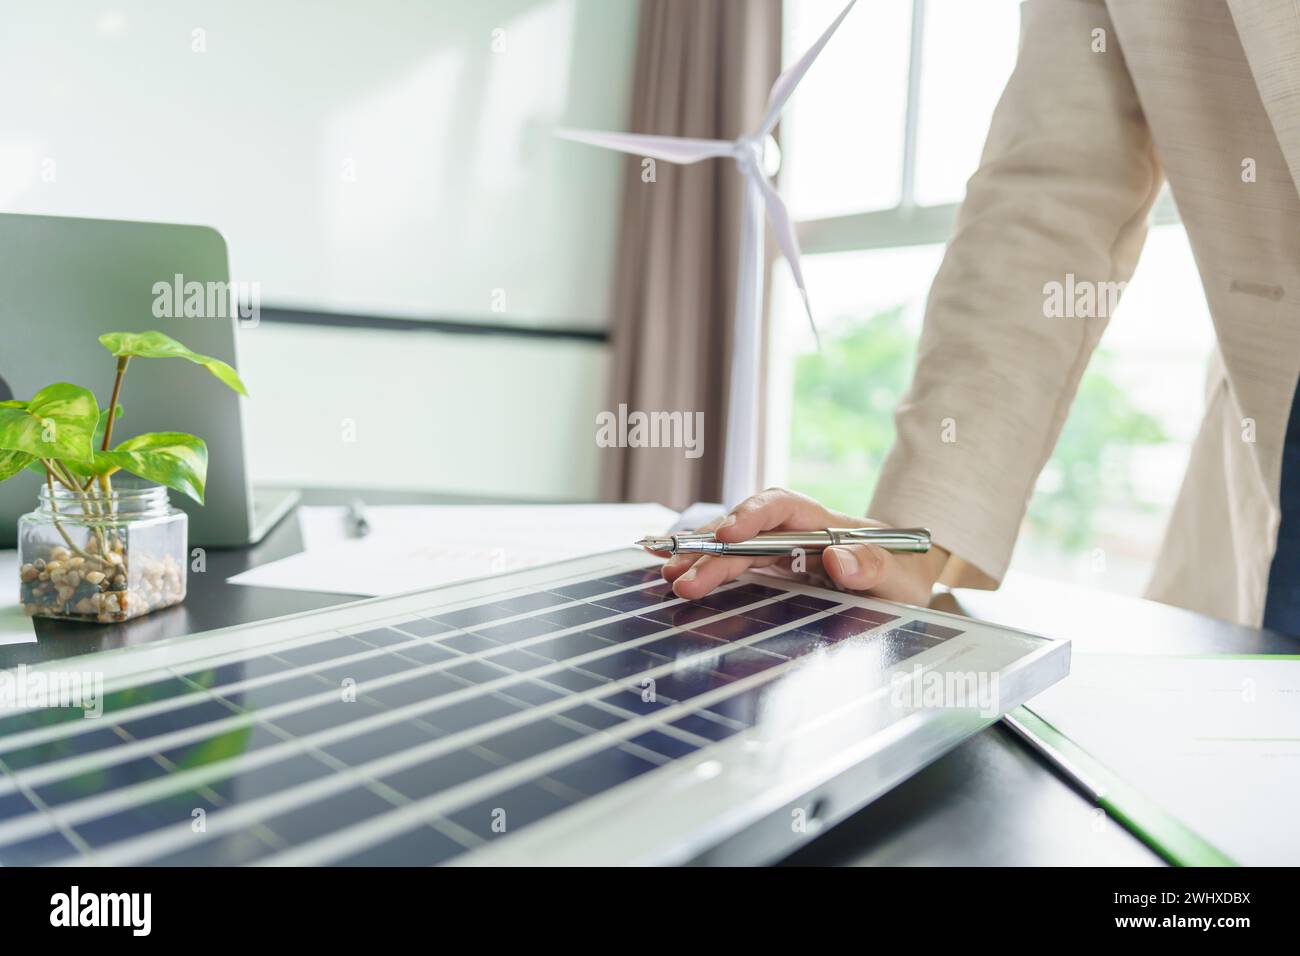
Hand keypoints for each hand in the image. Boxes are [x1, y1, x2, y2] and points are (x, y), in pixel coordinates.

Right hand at [653, 488, 947, 604]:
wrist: (904, 581)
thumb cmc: (903, 573)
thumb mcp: (902, 576)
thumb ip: (874, 566)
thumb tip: (838, 556)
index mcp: (823, 522)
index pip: (781, 508)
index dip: (752, 517)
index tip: (730, 535)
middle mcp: (792, 530)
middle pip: (744, 531)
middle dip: (711, 552)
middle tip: (682, 578)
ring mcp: (777, 550)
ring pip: (730, 547)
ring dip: (698, 559)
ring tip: (668, 574)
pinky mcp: (768, 569)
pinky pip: (731, 563)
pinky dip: (703, 566)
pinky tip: (675, 572)